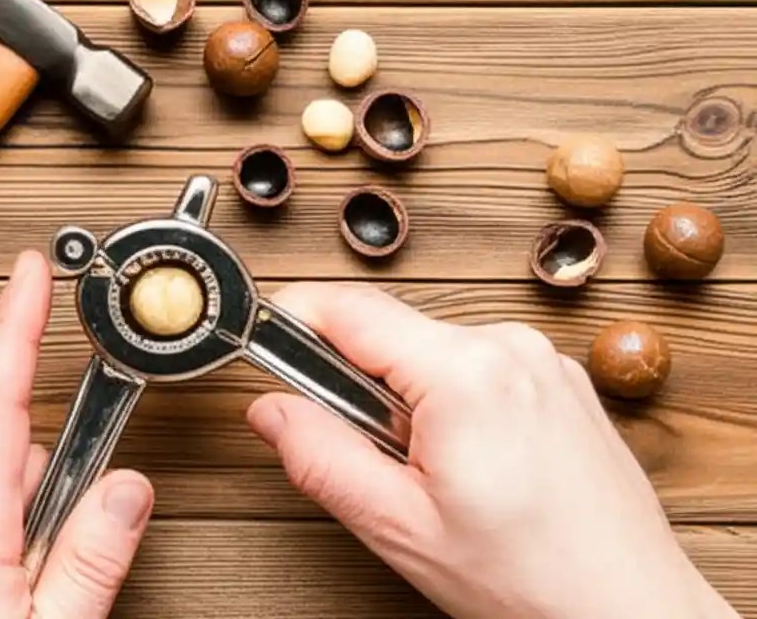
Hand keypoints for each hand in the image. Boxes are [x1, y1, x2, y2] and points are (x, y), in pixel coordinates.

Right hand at [247, 284, 737, 618]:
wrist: (629, 611)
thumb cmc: (532, 579)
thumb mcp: (399, 526)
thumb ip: (320, 457)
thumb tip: (270, 411)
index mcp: (465, 373)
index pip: (348, 308)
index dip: (293, 320)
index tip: (266, 346)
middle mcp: (511, 346)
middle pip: (390, 332)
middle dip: (358, 384)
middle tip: (373, 458)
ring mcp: (543, 360)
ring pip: (432, 352)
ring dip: (409, 398)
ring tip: (435, 475)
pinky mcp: (561, 379)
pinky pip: (478, 367)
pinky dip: (454, 403)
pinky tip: (475, 466)